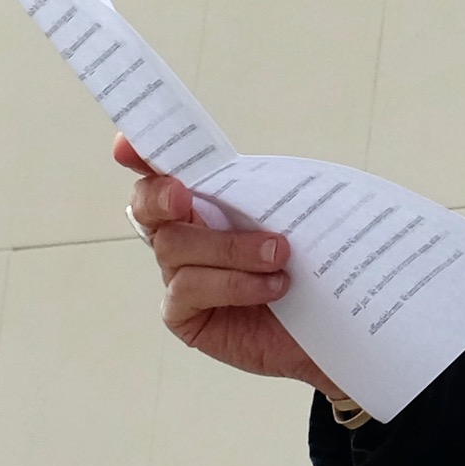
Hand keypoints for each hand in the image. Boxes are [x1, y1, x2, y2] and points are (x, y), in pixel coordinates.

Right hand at [118, 136, 328, 391]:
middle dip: (160, 196)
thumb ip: (275, 190)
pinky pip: (189, 289)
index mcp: (207, 200)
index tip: (126, 145)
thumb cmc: (318, 260)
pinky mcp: (183, 315)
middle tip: (183, 194)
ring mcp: (178, 275)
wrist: (338, 320)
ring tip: (280, 255)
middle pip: (150, 206)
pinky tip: (273, 287)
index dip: (142, 154)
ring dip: (230, 247)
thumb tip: (269, 169)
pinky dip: (234, 283)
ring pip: (175, 247)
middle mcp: (184, 234)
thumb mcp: (302, 214)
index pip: (166, 170)